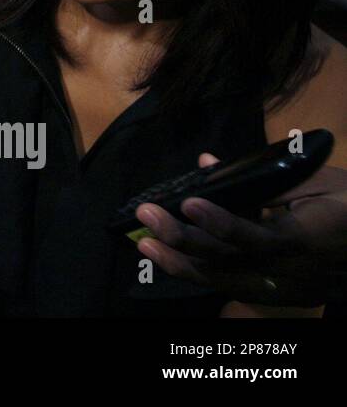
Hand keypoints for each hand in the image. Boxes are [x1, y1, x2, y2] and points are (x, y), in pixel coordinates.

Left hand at [134, 154, 346, 307]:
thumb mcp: (314, 183)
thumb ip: (260, 178)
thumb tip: (207, 163)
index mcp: (306, 238)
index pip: (258, 236)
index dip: (222, 222)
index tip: (190, 203)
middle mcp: (292, 270)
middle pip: (230, 261)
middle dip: (183, 238)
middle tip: (146, 213)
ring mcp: (284, 288)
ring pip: (224, 279)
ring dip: (179, 261)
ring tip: (143, 241)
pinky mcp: (277, 295)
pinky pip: (231, 285)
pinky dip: (196, 272)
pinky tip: (166, 257)